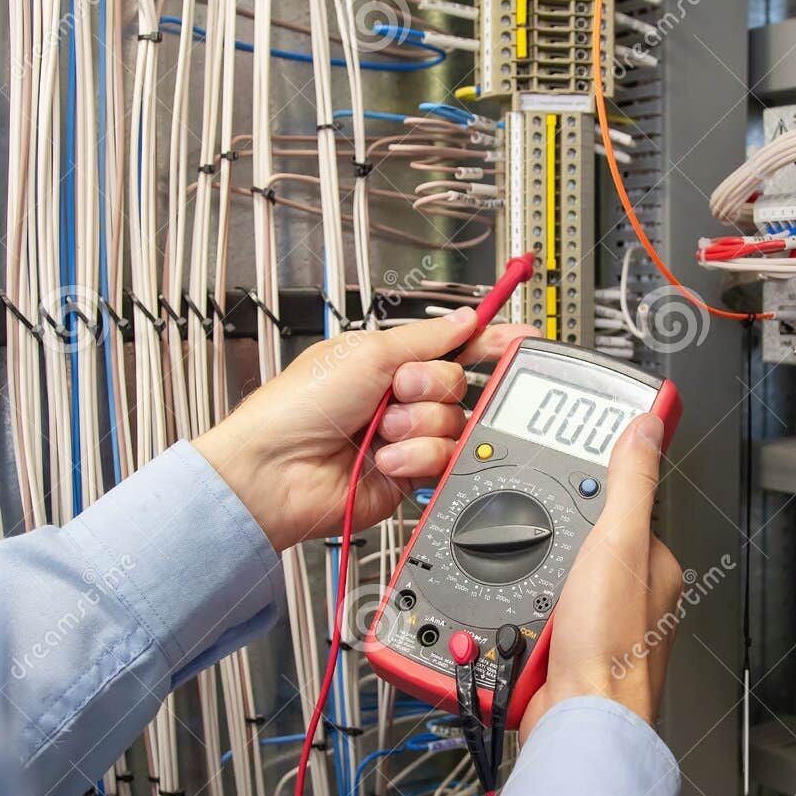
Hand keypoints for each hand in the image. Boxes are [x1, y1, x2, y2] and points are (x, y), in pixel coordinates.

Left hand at [193, 308, 536, 551]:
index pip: (451, 347)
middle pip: (458, 386)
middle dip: (432, 387)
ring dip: (418, 426)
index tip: (520, 337)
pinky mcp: (409, 476)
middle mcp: (400, 400)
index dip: (487, 341)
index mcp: (388, 361)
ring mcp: (406, 439)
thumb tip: (465, 319)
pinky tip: (386, 460)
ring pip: (453, 425)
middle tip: (400, 390)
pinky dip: (416, 457)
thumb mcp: (367, 353)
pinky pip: (441, 460)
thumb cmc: (299, 406)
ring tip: (383, 433)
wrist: (275, 471)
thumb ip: (425, 339)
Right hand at [519, 414, 683, 739]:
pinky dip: (508, 619)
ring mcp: (588, 624)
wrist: (579, 722)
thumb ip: (630, 482)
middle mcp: (623, 594)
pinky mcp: (556, 651)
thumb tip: (649, 426)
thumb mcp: (618, 543)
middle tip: (531, 553)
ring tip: (520, 596)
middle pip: (568, 542)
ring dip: (519, 586)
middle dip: (540, 546)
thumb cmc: (610, 648)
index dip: (580, 492)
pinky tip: (508, 623)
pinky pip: (521, 618)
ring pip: (539, 581)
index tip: (553, 482)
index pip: (613, 505)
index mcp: (649, 563)